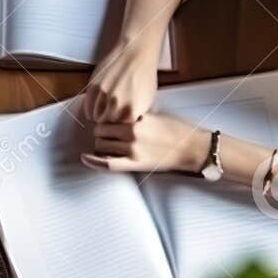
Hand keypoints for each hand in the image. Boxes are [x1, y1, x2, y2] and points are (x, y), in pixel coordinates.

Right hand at [83, 40, 159, 122]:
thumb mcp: (147, 101)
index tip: (118, 127)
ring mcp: (104, 97)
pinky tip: (96, 106)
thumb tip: (127, 127)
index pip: (120, 131)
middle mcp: (117, 106)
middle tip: (109, 120)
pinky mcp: (94, 87)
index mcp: (132, 113)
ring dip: (98, 116)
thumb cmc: (145, 76)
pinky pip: (88, 106)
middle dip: (108, 124)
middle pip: (106, 125)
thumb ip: (135, 116)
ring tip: (103, 111)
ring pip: (95, 117)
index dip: (118, 129)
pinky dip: (90, 109)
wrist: (136, 54)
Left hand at [83, 112, 209, 174]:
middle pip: (101, 132)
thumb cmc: (177, 130)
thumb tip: (116, 114)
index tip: (104, 122)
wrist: (192, 148)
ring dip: (100, 145)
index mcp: (136, 119)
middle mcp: (132, 134)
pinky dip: (94, 161)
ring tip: (105, 145)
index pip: (108, 118)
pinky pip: (108, 164)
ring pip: (102, 146)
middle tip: (105, 135)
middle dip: (100, 133)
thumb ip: (134, 115)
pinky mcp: (136, 164)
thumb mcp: (154, 114)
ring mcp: (133, 150)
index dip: (104, 120)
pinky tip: (85, 158)